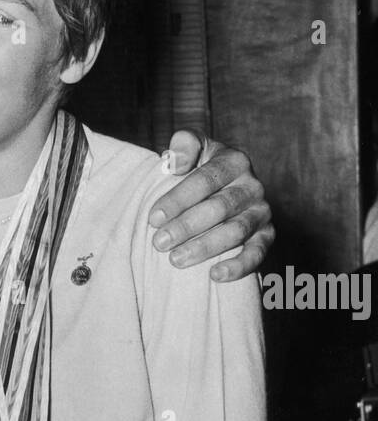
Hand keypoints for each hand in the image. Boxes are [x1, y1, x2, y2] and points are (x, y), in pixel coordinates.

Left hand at [152, 130, 273, 282]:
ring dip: (205, 247)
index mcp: (234, 161)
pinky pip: (257, 253)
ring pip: (235, 231)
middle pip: (219, 207)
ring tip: (176, 260)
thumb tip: (175, 160)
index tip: (153, 218)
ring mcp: (261, 212)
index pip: (206, 179)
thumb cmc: (198, 171)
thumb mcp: (192, 150)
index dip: (179, 199)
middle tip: (159, 243)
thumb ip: (184, 145)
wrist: (222, 192)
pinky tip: (215, 275)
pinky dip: (239, 266)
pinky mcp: (266, 236)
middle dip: (187, 227)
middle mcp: (252, 185)